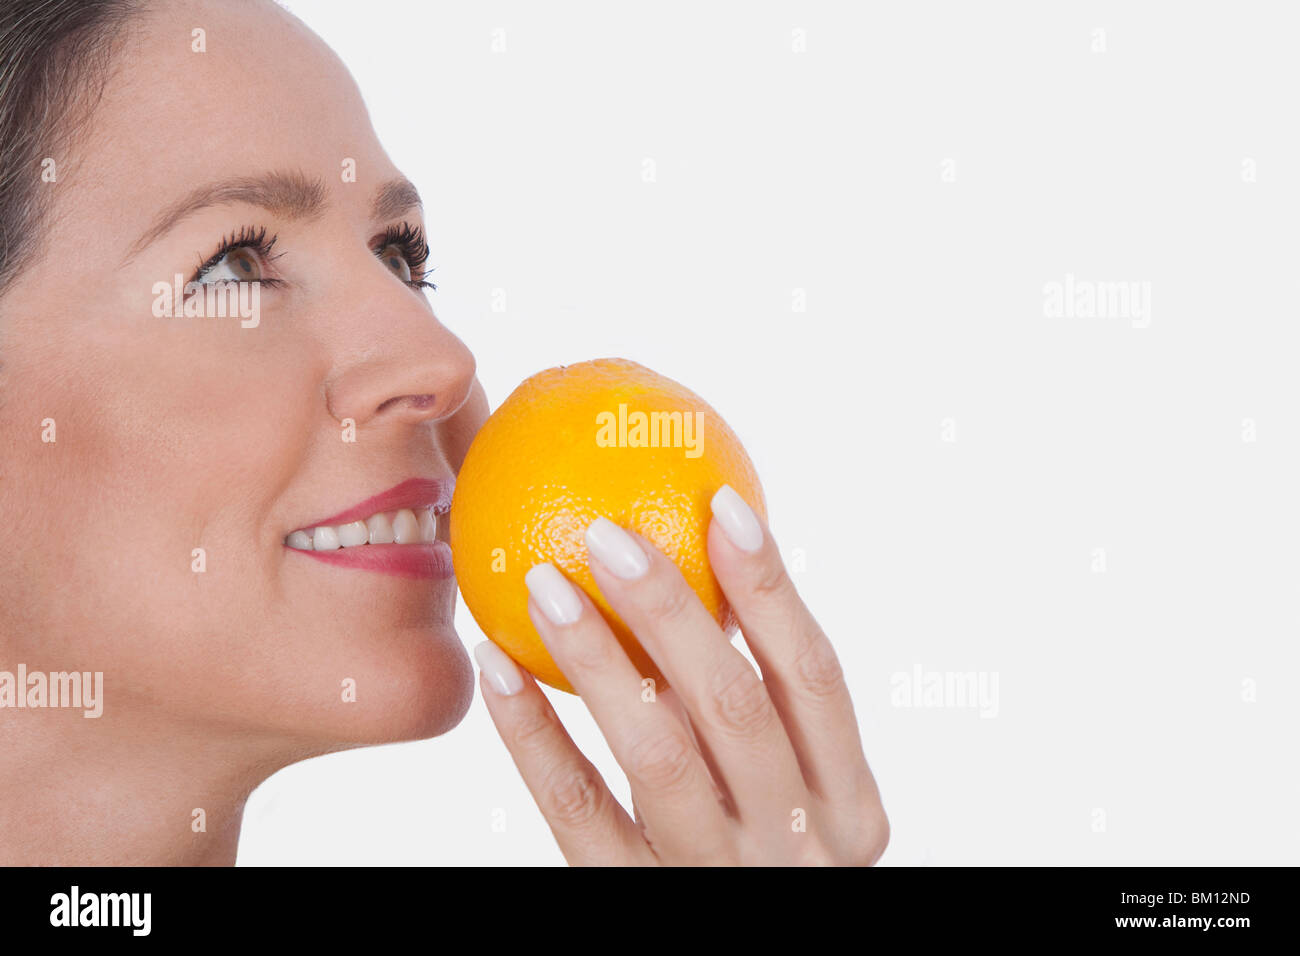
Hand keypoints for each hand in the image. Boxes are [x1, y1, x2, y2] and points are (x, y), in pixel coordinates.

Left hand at [473, 484, 887, 865]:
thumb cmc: (759, 853)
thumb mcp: (790, 794)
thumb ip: (760, 710)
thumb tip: (696, 561)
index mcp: (851, 804)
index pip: (813, 676)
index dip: (770, 586)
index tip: (720, 502)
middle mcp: (795, 843)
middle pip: (734, 704)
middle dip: (671, 608)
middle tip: (606, 532)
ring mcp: (716, 881)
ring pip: (656, 753)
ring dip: (594, 659)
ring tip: (541, 584)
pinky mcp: (635, 904)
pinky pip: (577, 809)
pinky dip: (533, 735)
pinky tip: (499, 668)